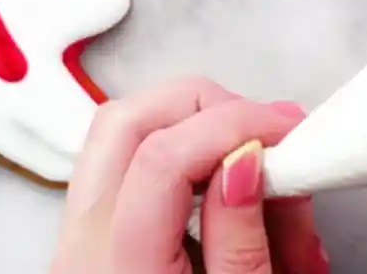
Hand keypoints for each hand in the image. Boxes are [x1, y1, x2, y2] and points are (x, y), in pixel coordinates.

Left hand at [50, 76, 330, 273]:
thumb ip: (242, 237)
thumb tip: (248, 155)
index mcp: (119, 269)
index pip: (162, 155)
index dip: (234, 125)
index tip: (290, 134)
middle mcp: (81, 246)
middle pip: (128, 121)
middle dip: (210, 108)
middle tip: (274, 137)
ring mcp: (77, 240)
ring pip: (123, 137)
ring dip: (198, 132)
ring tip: (265, 178)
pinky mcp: (90, 243)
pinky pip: (129, 170)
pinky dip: (185, 164)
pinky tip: (237, 202)